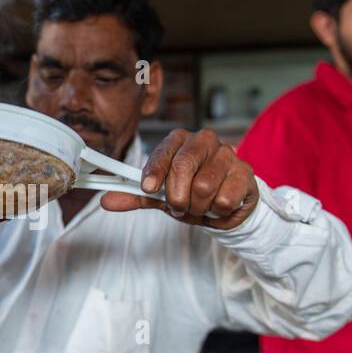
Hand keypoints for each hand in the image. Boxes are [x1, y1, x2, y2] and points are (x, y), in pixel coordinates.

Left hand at [100, 128, 258, 229]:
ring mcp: (227, 155)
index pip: (164, 151)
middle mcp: (204, 141)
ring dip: (198, 207)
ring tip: (200, 206)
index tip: (148, 188)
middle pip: (184, 166)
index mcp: (180, 141)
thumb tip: (106, 201)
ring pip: (204, 187)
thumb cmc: (191, 193)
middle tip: (178, 206)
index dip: (155, 171)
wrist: (226, 206)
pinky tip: (219, 206)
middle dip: (177, 195)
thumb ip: (135, 196)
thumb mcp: (160, 195)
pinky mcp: (245, 174)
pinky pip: (224, 199)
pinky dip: (217, 211)